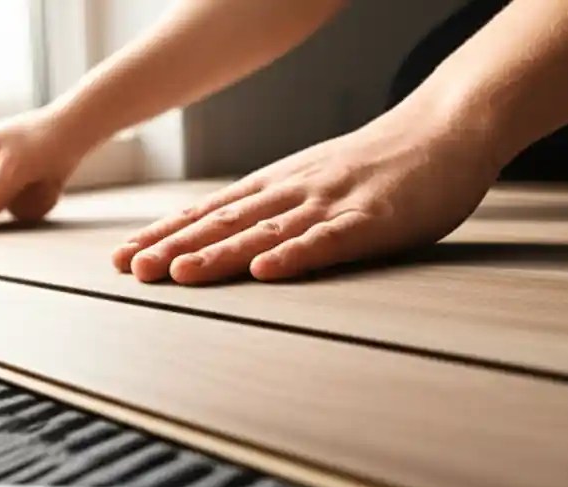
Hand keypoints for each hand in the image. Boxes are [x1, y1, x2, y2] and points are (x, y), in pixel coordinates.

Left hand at [111, 102, 503, 283]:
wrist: (445, 129)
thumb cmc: (378, 164)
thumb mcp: (313, 180)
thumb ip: (273, 208)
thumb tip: (228, 237)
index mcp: (277, 185)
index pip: (208, 211)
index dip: (164, 235)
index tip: (123, 258)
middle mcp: (293, 191)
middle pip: (224, 222)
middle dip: (174, 248)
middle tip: (131, 270)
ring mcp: (330, 204)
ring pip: (265, 233)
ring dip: (219, 254)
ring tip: (178, 274)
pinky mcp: (371, 220)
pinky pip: (328, 240)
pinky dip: (295, 256)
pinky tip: (266, 272)